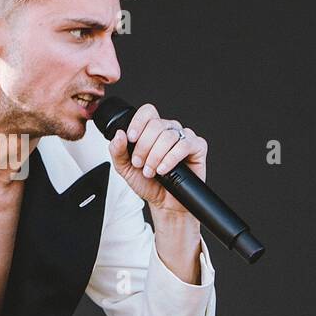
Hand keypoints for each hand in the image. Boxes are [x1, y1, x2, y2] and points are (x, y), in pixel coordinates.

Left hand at [106, 102, 207, 217]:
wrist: (164, 202)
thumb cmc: (148, 183)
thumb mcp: (125, 168)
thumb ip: (117, 151)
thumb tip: (119, 134)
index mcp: (152, 130)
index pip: (147, 112)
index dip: (138, 122)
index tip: (131, 139)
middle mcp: (169, 130)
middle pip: (156, 125)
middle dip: (144, 147)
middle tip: (140, 164)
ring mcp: (184, 137)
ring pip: (169, 136)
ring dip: (156, 156)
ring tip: (151, 171)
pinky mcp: (197, 147)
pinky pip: (185, 145)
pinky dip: (171, 158)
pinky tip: (164, 169)